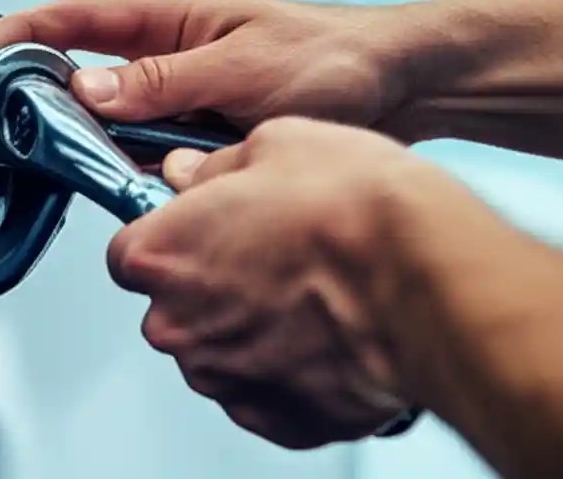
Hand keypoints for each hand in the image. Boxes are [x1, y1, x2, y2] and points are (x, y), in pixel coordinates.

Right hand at [0, 0, 422, 138]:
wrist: (404, 86)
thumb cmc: (335, 57)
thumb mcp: (241, 69)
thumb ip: (162, 82)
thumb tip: (88, 88)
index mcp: (173, 19)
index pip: (76, 19)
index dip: (20, 37)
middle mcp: (172, 54)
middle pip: (84, 72)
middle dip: (42, 99)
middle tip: (11, 130)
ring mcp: (187, 93)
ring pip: (115, 119)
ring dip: (93, 142)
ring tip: (73, 166)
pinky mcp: (205, 129)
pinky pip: (150, 148)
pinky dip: (133, 167)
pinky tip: (134, 186)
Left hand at [108, 117, 484, 447]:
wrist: (431, 285)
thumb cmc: (356, 212)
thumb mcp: (277, 143)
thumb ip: (215, 167)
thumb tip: (192, 175)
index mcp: (161, 255)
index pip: (131, 252)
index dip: (171, 237)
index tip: (202, 229)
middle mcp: (178, 325)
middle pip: (173, 306)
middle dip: (209, 285)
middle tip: (270, 256)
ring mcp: (224, 379)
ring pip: (218, 351)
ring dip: (248, 328)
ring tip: (311, 295)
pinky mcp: (275, 419)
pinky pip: (264, 391)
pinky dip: (287, 368)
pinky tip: (327, 335)